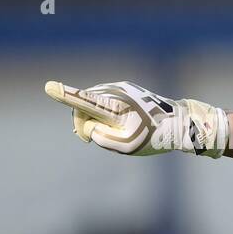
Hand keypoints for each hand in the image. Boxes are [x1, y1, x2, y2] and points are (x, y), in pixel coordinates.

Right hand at [44, 80, 226, 157]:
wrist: (183, 124)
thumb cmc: (156, 137)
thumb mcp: (127, 146)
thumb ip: (101, 138)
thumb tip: (88, 127)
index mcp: (116, 105)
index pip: (86, 101)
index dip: (65, 96)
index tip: (49, 87)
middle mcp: (117, 91)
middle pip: (85, 106)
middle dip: (84, 122)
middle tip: (91, 139)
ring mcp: (122, 88)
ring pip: (96, 104)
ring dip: (99, 119)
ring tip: (120, 132)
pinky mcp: (127, 89)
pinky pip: (107, 102)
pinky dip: (108, 115)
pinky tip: (123, 126)